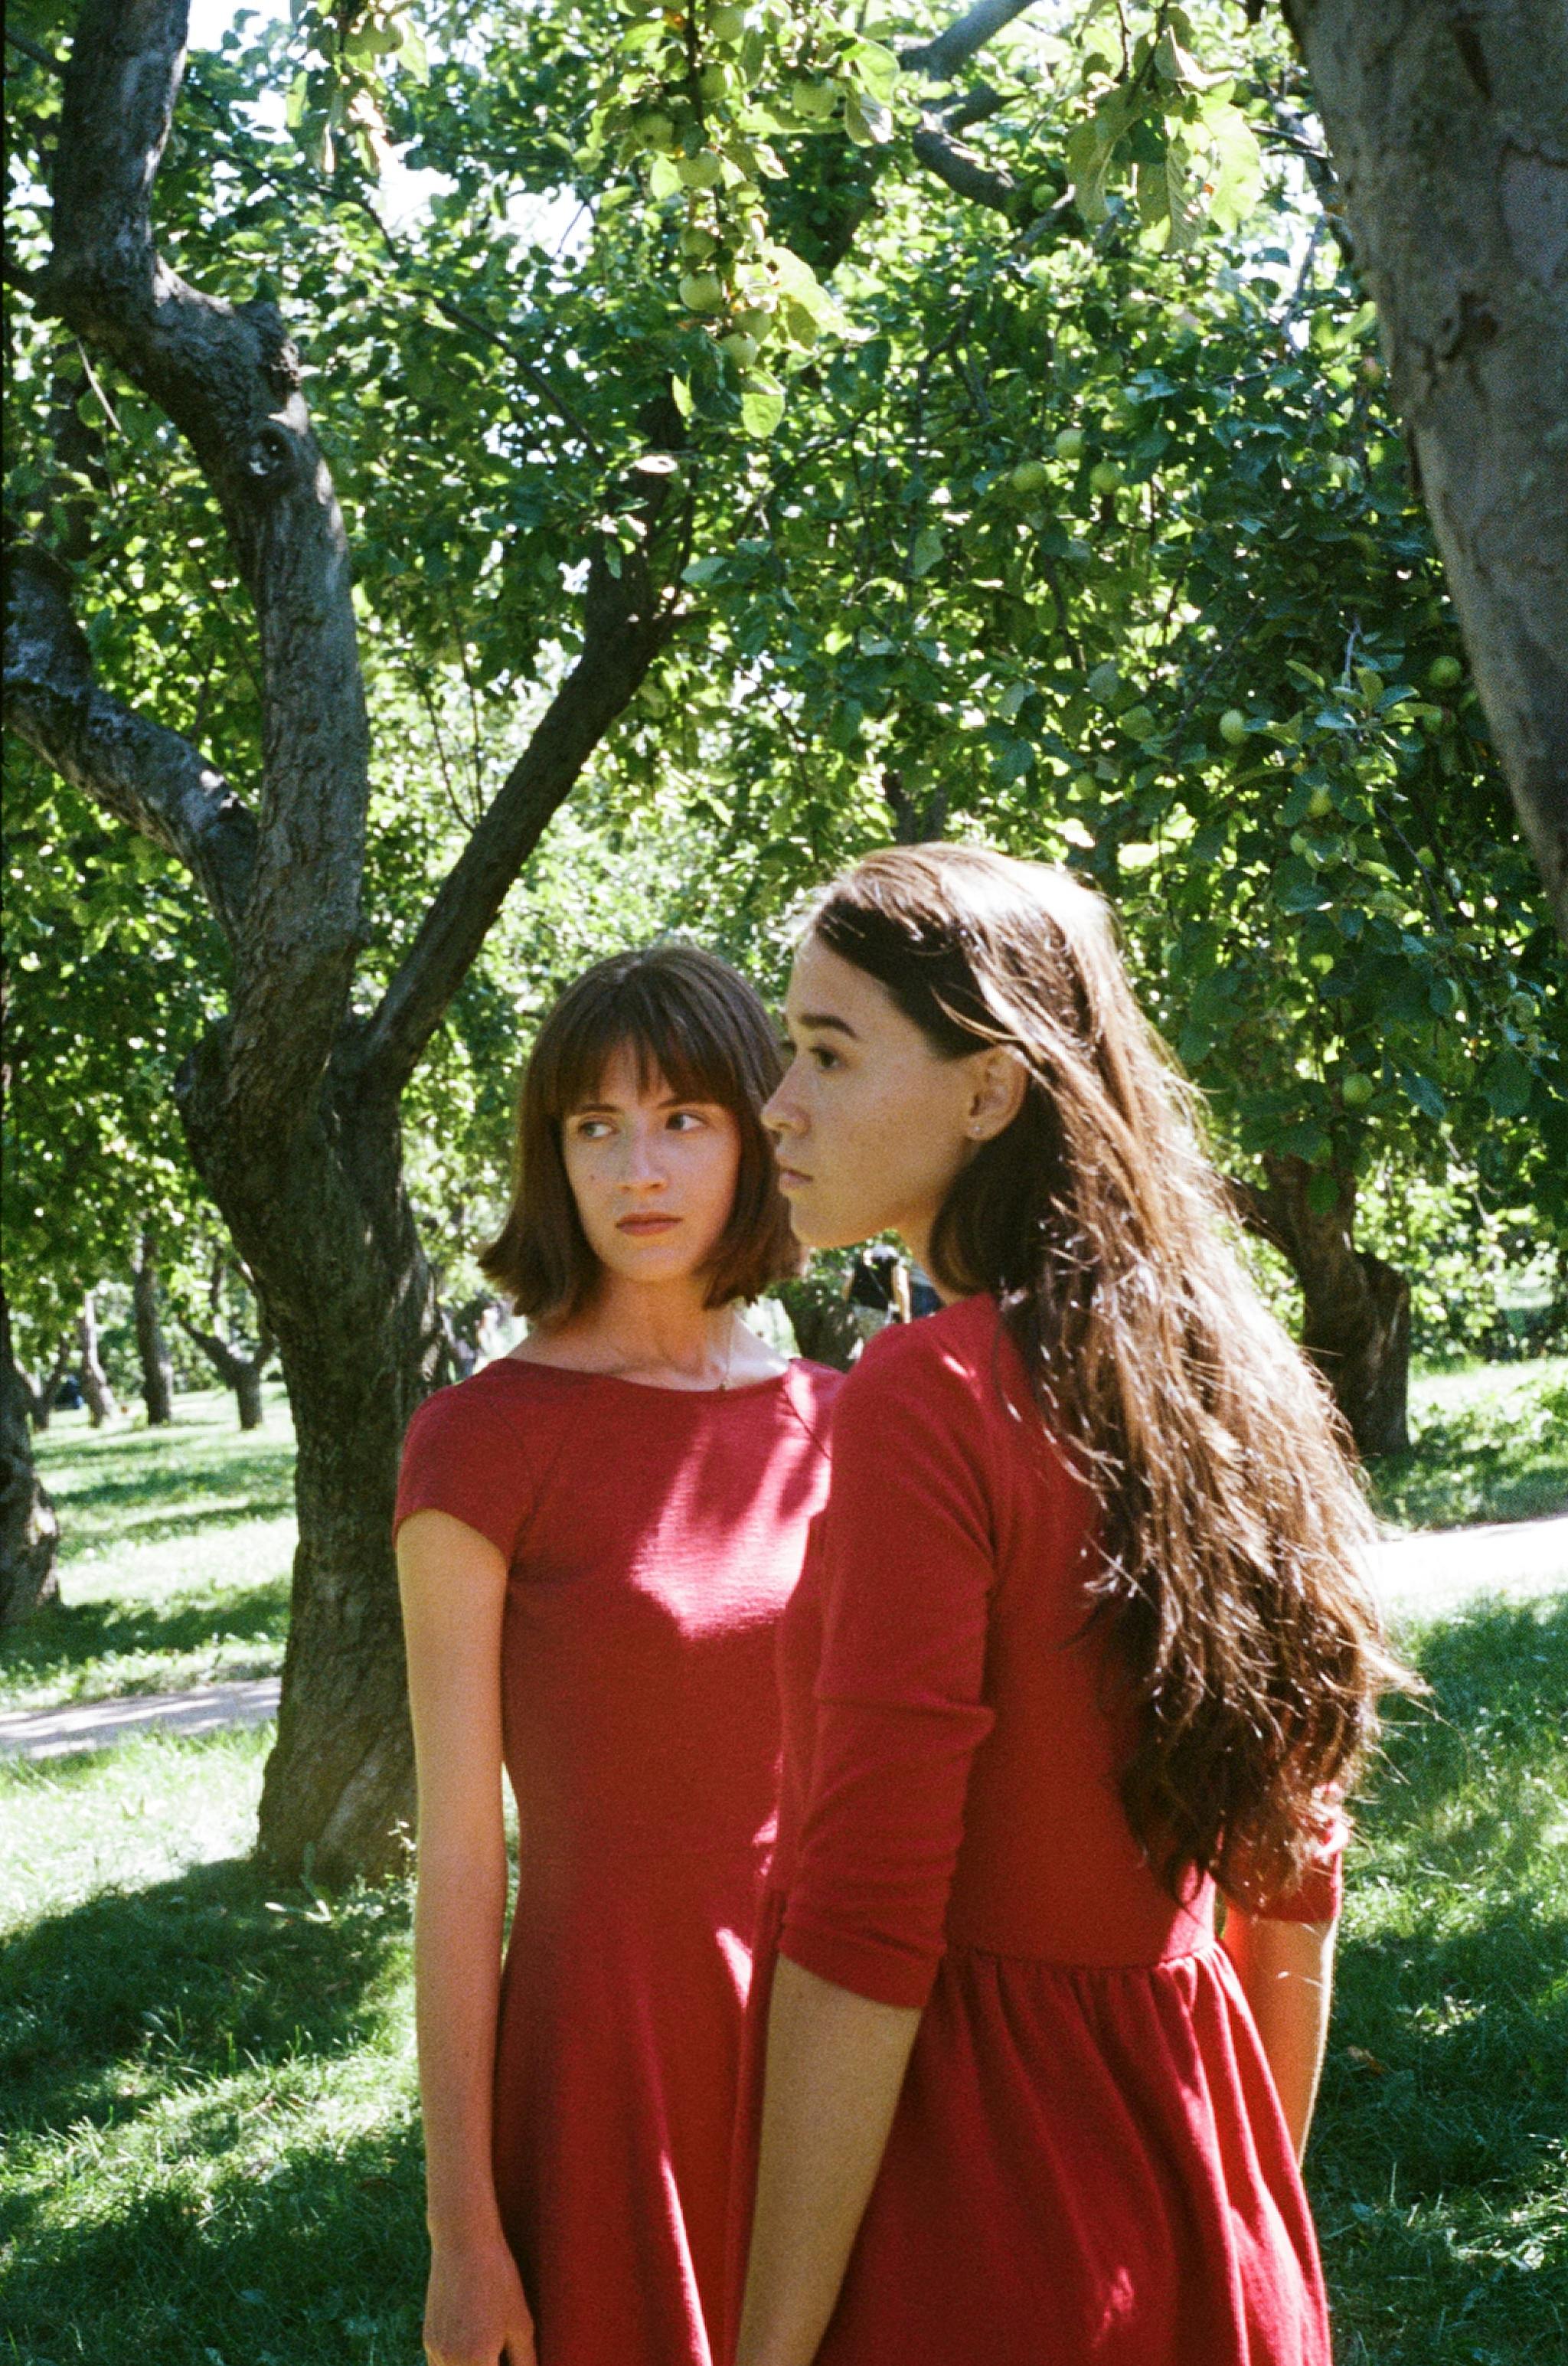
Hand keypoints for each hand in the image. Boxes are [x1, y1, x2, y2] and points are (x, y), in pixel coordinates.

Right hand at [424, 2230, 537, 2364]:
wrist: (462, 2241)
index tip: (510, 2362)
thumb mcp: (521, 2323)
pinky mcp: (428, 2339)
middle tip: (501, 2357)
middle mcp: (449, 2362)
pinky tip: (476, 2351)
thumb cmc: (499, 2279)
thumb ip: (525, 2362)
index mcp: (476, 2361)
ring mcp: (434, 2352)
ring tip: (491, 2355)